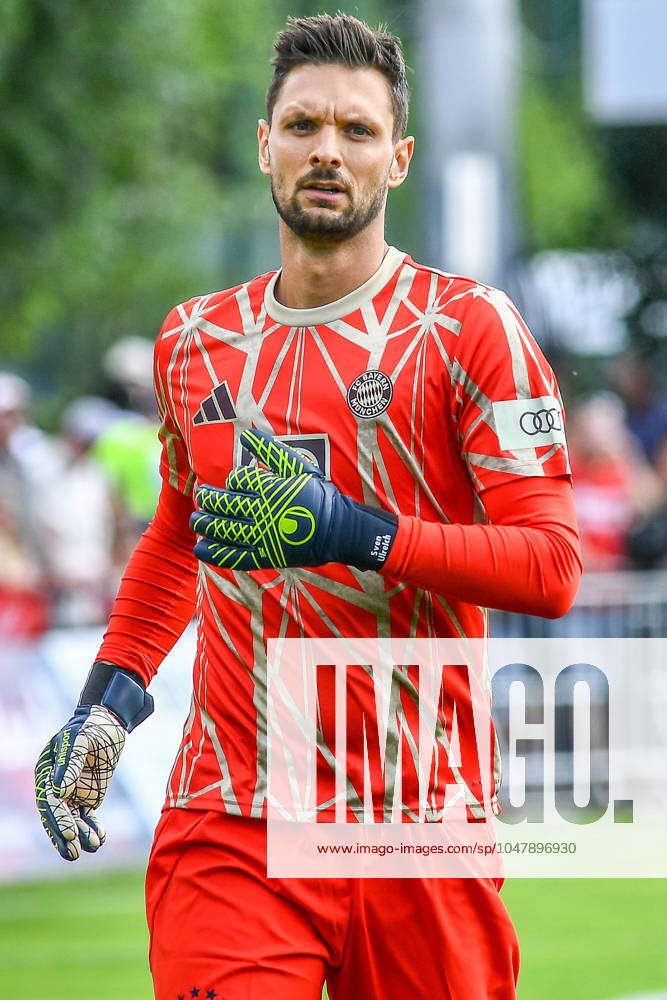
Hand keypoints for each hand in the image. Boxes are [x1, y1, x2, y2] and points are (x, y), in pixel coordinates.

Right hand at [35, 662, 152, 861]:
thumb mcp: (81, 740)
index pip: (49, 801)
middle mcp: (56, 787)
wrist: (108, 724)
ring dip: (80, 836)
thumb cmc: (91, 728)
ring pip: (72, 820)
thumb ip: (71, 764)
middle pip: (57, 816)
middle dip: (64, 836)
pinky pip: (88, 818)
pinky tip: (100, 840)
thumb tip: (59, 791)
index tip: (70, 832)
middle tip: (74, 853)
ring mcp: (72, 794)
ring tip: (91, 848)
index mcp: (47, 773)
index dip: (58, 818)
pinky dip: (93, 829)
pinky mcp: (88, 798)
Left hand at [191, 428, 397, 571]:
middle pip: (224, 503)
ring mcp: (262, 536)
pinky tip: (201, 546)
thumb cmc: (318, 496)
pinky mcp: (264, 556)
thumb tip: (247, 433)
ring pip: (223, 529)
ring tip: (196, 519)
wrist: (338, 530)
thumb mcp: (297, 468)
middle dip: (207, 498)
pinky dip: (214, 552)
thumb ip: (271, 451)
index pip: (238, 480)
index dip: (233, 479)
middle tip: (201, 495)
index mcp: (270, 488)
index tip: (234, 482)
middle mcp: (262, 512)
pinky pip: (233, 556)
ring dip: (204, 523)